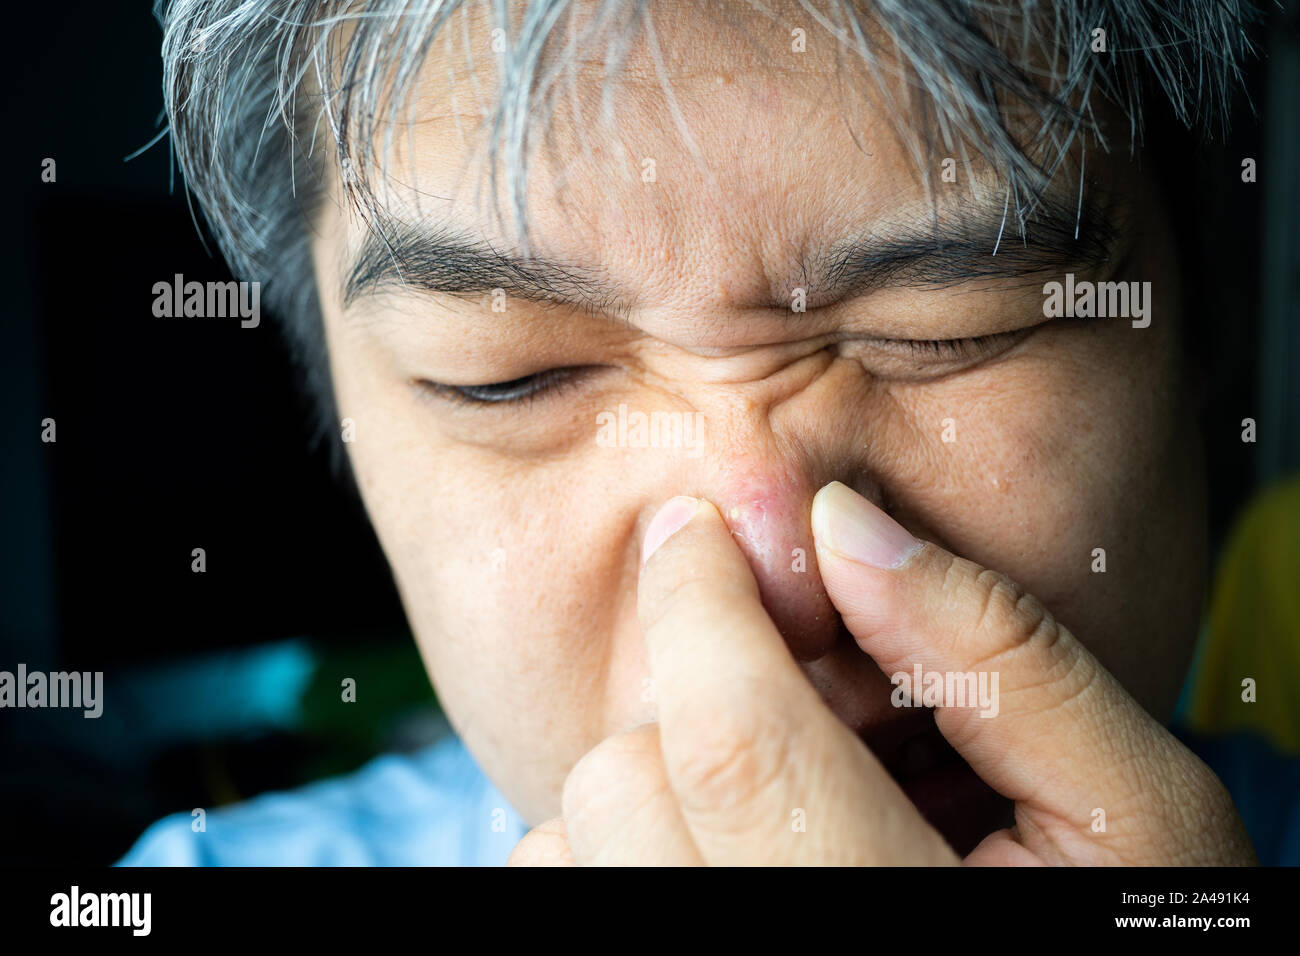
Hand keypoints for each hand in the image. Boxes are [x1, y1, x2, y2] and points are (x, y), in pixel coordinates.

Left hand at [509, 483, 1255, 864]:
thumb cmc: (1134, 934)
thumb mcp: (1134, 808)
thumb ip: (1001, 656)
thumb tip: (847, 528)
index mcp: (892, 912)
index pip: (735, 737)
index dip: (702, 600)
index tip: (701, 532)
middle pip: (635, 783)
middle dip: (696, 698)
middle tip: (794, 699)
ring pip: (583, 834)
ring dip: (655, 772)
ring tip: (775, 788)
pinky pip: (570, 881)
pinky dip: (625, 839)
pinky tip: (733, 842)